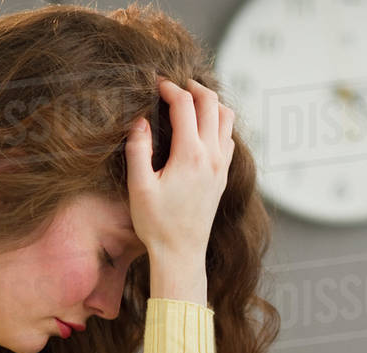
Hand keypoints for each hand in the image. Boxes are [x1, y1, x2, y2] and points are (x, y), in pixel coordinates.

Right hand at [125, 78, 235, 305]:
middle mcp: (211, 156)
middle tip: (175, 85)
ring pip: (227, 119)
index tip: (155, 84)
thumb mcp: (138, 186)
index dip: (169, 88)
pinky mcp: (223, 176)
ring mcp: (221, 166)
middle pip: (212, 104)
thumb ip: (138, 149)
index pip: (185, 105)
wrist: (181, 254)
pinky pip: (229, 139)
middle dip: (194, 87)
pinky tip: (202, 129)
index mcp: (189, 155)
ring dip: (211, 103)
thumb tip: (139, 121)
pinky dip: (219, 124)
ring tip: (191, 101)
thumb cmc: (157, 224)